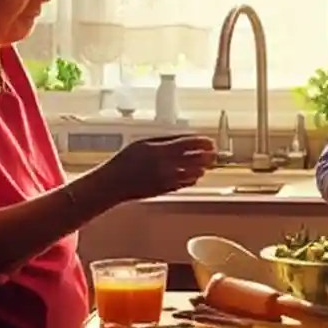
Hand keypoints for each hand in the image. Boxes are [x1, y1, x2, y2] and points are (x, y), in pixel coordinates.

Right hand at [96, 134, 216, 202]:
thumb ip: (164, 140)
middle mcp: (166, 165)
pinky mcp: (167, 189)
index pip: (188, 144)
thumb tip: (184, 138)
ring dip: (202, 167)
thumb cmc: (125, 161)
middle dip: (208, 155)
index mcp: (159, 151)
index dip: (202, 142)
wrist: (114, 184)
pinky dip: (193, 178)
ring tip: (206, 164)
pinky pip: (187, 183)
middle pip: (196, 159)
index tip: (210, 141)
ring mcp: (168, 179)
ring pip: (194, 173)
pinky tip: (195, 174)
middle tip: (213, 153)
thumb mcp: (142, 143)